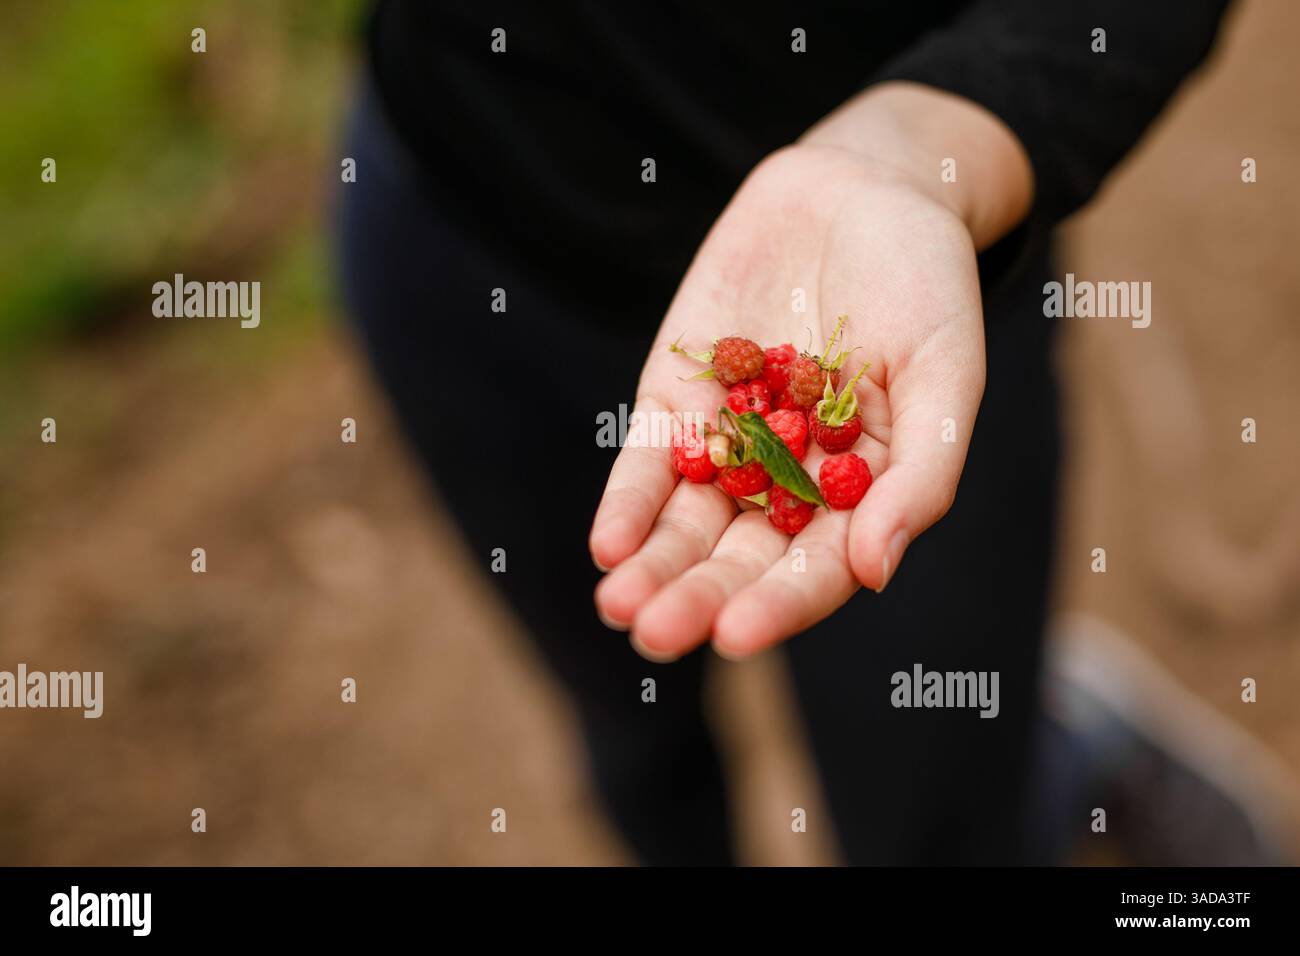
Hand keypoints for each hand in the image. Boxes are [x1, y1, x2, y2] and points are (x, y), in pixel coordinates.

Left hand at [589, 83, 1032, 660]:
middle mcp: (789, 484)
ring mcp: (730, 442)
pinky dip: (629, 500)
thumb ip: (920, 474)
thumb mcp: (945, 374)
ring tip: (617, 606)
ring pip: (686, 523)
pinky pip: (648, 460)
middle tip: (655, 637)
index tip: (735, 636)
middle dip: (696, 597)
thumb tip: (876, 572)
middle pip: (739, 557)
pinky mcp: (678, 398)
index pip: (818, 568)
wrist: (862, 189)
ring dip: (651, 567)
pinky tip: (607, 542)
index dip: (778, 604)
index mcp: (860, 494)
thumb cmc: (926, 286)